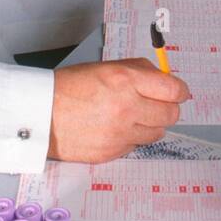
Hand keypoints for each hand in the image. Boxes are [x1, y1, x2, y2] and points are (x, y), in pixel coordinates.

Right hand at [47, 59, 189, 162]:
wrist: (40, 114)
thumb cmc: (70, 88)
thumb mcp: (106, 67)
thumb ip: (139, 71)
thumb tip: (166, 80)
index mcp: (125, 80)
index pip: (173, 90)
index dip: (179, 91)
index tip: (178, 92)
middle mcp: (126, 107)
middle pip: (171, 114)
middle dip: (167, 108)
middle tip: (155, 104)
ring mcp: (120, 133)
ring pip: (157, 133)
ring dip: (149, 124)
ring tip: (130, 116)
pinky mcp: (112, 152)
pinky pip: (136, 145)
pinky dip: (131, 137)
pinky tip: (114, 128)